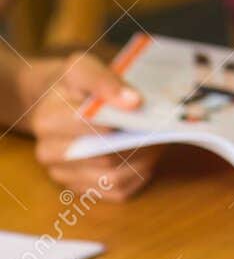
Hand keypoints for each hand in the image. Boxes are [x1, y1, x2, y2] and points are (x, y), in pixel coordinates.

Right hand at [25, 53, 159, 200]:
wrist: (56, 102)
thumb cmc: (73, 85)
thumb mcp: (82, 67)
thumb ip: (104, 81)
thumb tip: (134, 102)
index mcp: (48, 121)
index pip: (89, 128)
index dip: (120, 122)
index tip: (142, 110)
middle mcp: (50, 153)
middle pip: (103, 157)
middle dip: (137, 142)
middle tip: (161, 127)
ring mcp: (64, 174)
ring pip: (113, 178)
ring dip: (143, 161)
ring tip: (158, 139)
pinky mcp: (82, 188)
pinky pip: (118, 191)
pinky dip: (139, 175)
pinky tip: (148, 156)